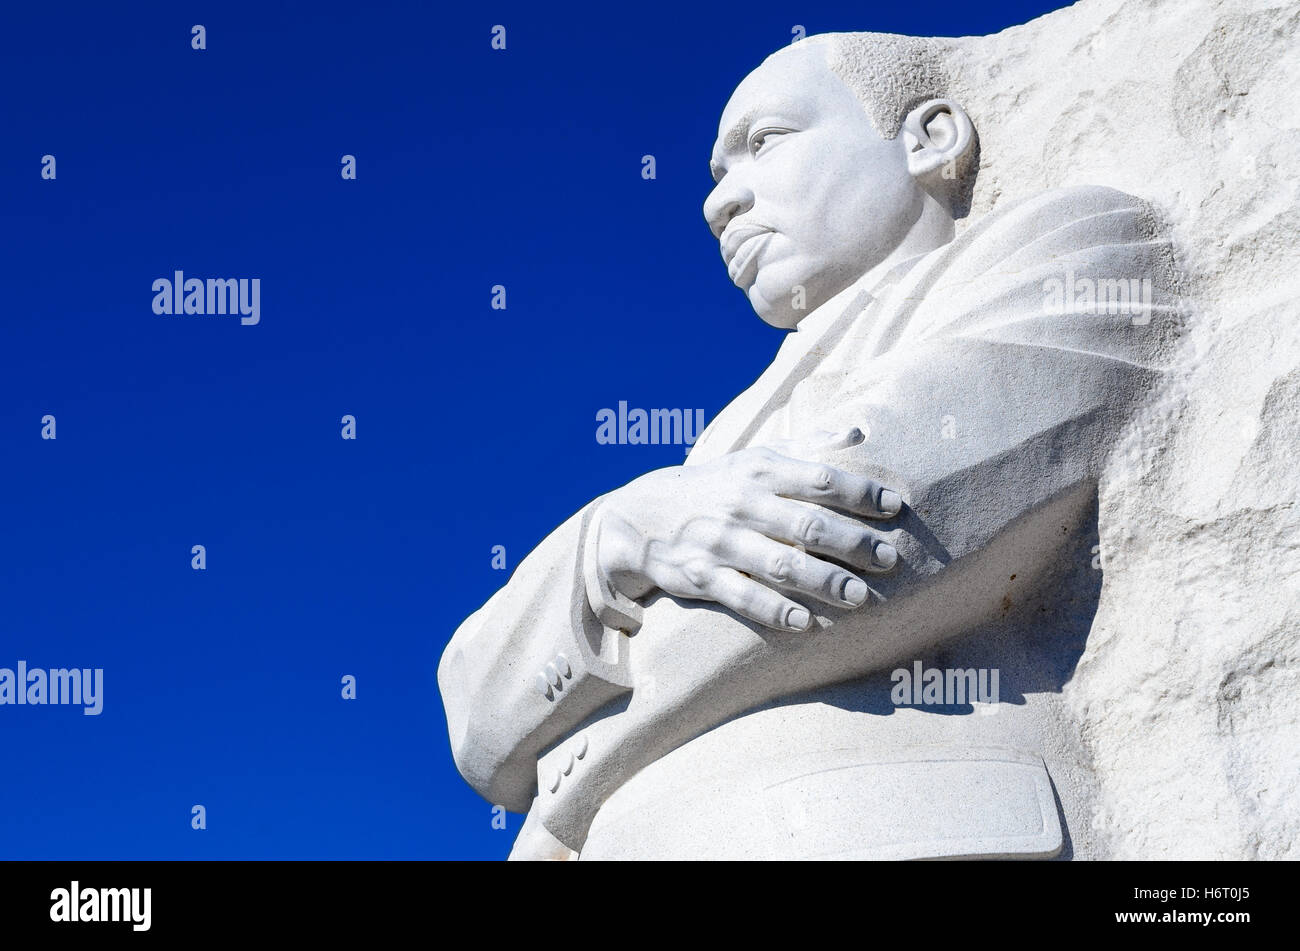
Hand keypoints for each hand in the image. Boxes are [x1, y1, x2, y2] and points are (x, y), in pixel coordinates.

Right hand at [593, 432, 901, 631]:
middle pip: (806, 523)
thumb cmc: (716, 486)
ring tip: (860, 597)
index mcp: (760, 471)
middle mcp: (742, 504)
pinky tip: (804, 622)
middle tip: (889, 559)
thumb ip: (808, 447)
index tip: (896, 506)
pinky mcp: (700, 577)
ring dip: (823, 581)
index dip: (860, 492)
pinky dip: (773, 609)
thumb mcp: (755, 458)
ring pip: (779, 563)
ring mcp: (720, 542)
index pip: (818, 478)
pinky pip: (741, 597)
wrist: (641, 517)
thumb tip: (860, 433)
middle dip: (852, 543)